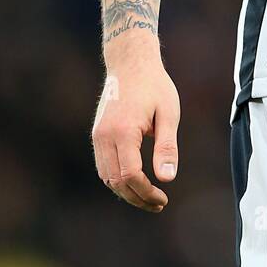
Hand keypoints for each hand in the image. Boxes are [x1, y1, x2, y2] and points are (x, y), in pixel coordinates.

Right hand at [92, 57, 179, 211]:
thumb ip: (167, 147)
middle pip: (116, 181)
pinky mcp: (97, 134)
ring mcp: (98, 135)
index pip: (130, 175)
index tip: (163, 199)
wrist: (131, 62)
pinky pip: (103, 166)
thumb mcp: (169, 114)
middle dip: (137, 197)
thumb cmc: (155, 86)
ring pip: (106, 176)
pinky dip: (117, 179)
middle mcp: (105, 136)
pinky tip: (136, 182)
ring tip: (149, 197)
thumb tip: (167, 178)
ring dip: (125, 191)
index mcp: (123, 131)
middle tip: (159, 204)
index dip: (146, 192)